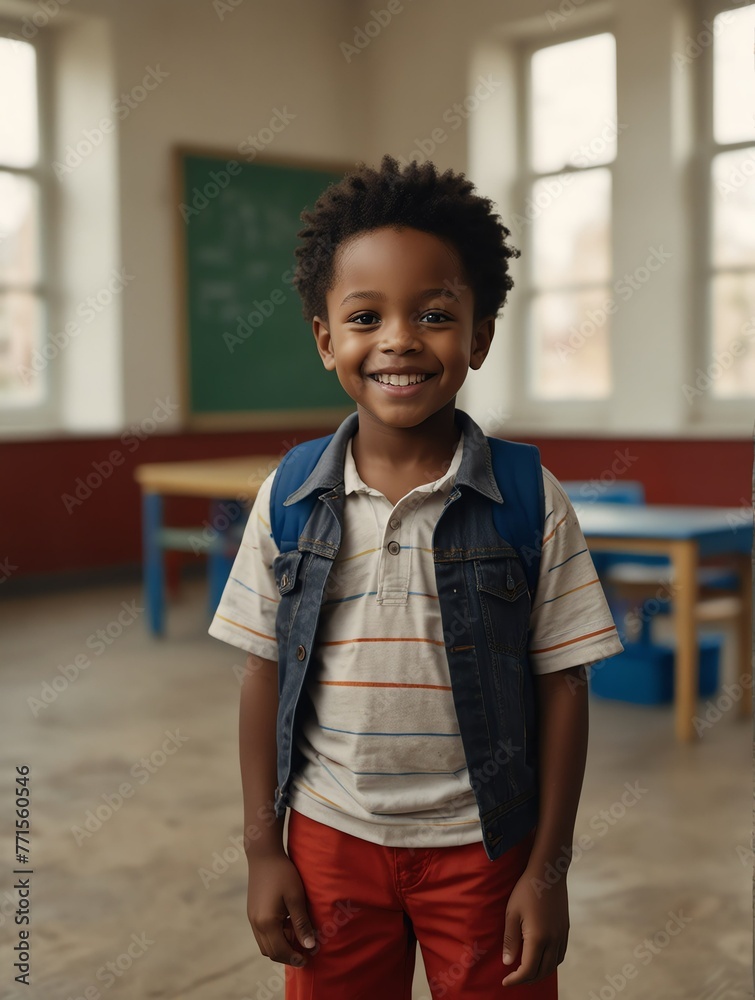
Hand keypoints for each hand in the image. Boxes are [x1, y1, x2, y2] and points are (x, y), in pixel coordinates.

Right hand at [247, 851, 316, 966]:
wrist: (264, 855)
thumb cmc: (283, 874)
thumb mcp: (296, 898)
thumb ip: (302, 924)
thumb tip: (310, 946)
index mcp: (267, 922)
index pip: (280, 951)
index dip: (294, 958)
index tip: (308, 958)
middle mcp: (256, 924)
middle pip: (271, 952)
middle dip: (287, 955)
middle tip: (305, 950)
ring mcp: (252, 919)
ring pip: (265, 945)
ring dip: (281, 946)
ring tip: (297, 935)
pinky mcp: (252, 912)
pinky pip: (262, 934)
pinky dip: (275, 936)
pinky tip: (287, 924)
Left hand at [501, 868, 568, 985]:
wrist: (548, 872)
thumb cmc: (526, 890)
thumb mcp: (512, 913)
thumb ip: (510, 940)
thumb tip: (508, 963)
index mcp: (538, 938)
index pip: (528, 969)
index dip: (516, 979)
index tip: (505, 981)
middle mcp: (553, 940)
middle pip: (542, 971)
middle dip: (527, 979)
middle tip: (513, 978)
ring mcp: (562, 935)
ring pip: (553, 965)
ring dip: (540, 973)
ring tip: (526, 972)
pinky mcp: (566, 930)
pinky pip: (560, 955)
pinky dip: (550, 963)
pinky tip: (541, 959)